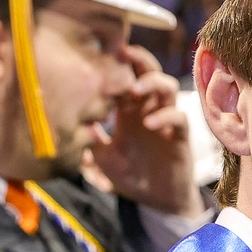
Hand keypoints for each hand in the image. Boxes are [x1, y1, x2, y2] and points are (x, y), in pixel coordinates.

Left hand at [87, 45, 203, 217]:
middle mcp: (148, 109)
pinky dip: (165, 116)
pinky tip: (149, 123)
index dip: (115, 64)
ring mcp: (166, 120)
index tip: (99, 53)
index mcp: (128, 110)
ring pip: (168, 87)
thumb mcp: (103, 158)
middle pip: (149, 72)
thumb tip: (72, 121)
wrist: (157, 200)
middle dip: (138, 59)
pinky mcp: (180, 135)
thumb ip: (91, 139)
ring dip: (153, 82)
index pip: (124, 77)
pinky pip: (179, 117)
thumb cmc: (131, 175)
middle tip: (123, 51)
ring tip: (135, 90)